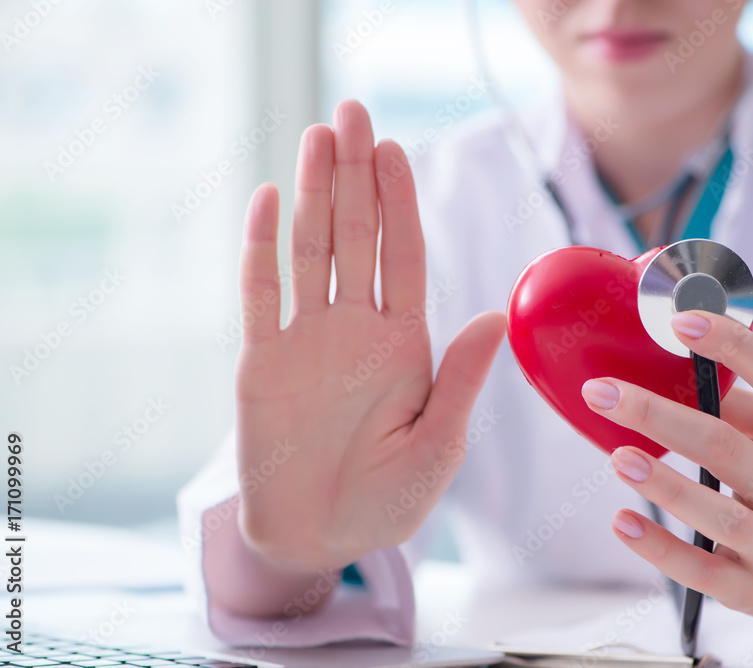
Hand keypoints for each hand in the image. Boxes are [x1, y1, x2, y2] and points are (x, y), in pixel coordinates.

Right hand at [233, 101, 504, 578]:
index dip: (400, 202)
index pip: (403, 256)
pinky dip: (261, 248)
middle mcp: (355, 329)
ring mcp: (306, 339)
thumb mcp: (437, 446)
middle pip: (357, 237)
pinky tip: (270, 200)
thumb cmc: (388, 501)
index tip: (395, 150)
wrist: (320, 538)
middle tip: (353, 112)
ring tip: (318, 135)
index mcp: (404, 344)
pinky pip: (260, 294)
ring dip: (314, 194)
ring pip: (310, 250)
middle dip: (356, 175)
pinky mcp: (262, 362)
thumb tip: (493, 315)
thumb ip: (460, 380)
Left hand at [582, 311, 752, 635]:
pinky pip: (699, 568)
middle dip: (657, 415)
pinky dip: (657, 547)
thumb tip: (673, 372)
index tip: (681, 321)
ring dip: (661, 483)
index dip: (734, 346)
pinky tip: (622, 522)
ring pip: (715, 512)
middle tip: (601, 391)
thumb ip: (744, 411)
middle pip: (725, 446)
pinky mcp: (751, 590)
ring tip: (617, 456)